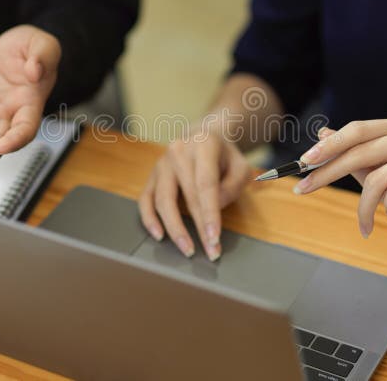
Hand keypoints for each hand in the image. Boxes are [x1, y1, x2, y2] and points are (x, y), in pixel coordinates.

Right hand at [138, 126, 252, 260]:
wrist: (202, 135)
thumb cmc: (224, 155)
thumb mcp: (241, 165)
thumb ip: (233, 185)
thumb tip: (215, 209)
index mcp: (203, 145)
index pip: (206, 184)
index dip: (210, 214)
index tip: (214, 238)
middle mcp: (178, 152)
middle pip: (186, 196)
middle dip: (198, 228)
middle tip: (210, 252)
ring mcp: (161, 164)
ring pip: (162, 200)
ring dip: (174, 229)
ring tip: (187, 249)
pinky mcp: (151, 175)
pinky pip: (145, 200)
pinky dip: (150, 219)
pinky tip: (159, 235)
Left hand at [294, 117, 386, 244]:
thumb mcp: (379, 174)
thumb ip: (354, 155)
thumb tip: (321, 135)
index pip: (357, 130)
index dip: (328, 146)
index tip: (302, 162)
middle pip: (360, 151)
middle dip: (327, 172)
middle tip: (304, 189)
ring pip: (376, 177)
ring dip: (364, 206)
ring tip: (364, 223)